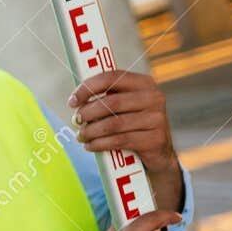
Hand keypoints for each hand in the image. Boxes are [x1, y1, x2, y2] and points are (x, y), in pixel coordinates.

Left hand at [69, 70, 182, 212]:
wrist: (159, 152)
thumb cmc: (134, 125)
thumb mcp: (125, 107)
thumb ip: (106, 99)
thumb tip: (76, 101)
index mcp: (144, 83)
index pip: (112, 78)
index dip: (88, 88)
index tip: (72, 101)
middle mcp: (153, 97)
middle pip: (111, 102)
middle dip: (88, 112)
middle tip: (76, 121)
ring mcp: (156, 118)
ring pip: (113, 124)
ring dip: (91, 131)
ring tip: (81, 136)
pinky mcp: (154, 139)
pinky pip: (119, 141)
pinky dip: (100, 144)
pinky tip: (90, 145)